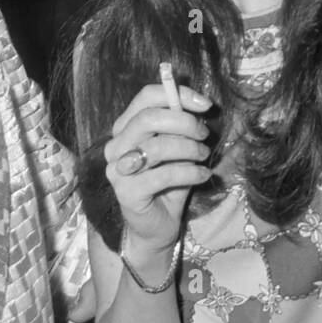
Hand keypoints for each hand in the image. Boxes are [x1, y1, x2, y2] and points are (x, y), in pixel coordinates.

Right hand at [104, 81, 212, 257]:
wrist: (156, 227)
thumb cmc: (168, 183)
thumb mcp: (177, 148)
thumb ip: (181, 127)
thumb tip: (200, 105)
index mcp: (125, 127)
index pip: (145, 97)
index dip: (177, 95)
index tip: (205, 104)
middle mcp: (116, 145)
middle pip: (147, 118)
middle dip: (184, 122)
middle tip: (204, 134)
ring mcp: (117, 170)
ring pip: (157, 147)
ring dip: (190, 149)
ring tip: (204, 157)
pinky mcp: (126, 193)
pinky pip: (164, 175)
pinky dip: (190, 173)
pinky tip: (203, 176)